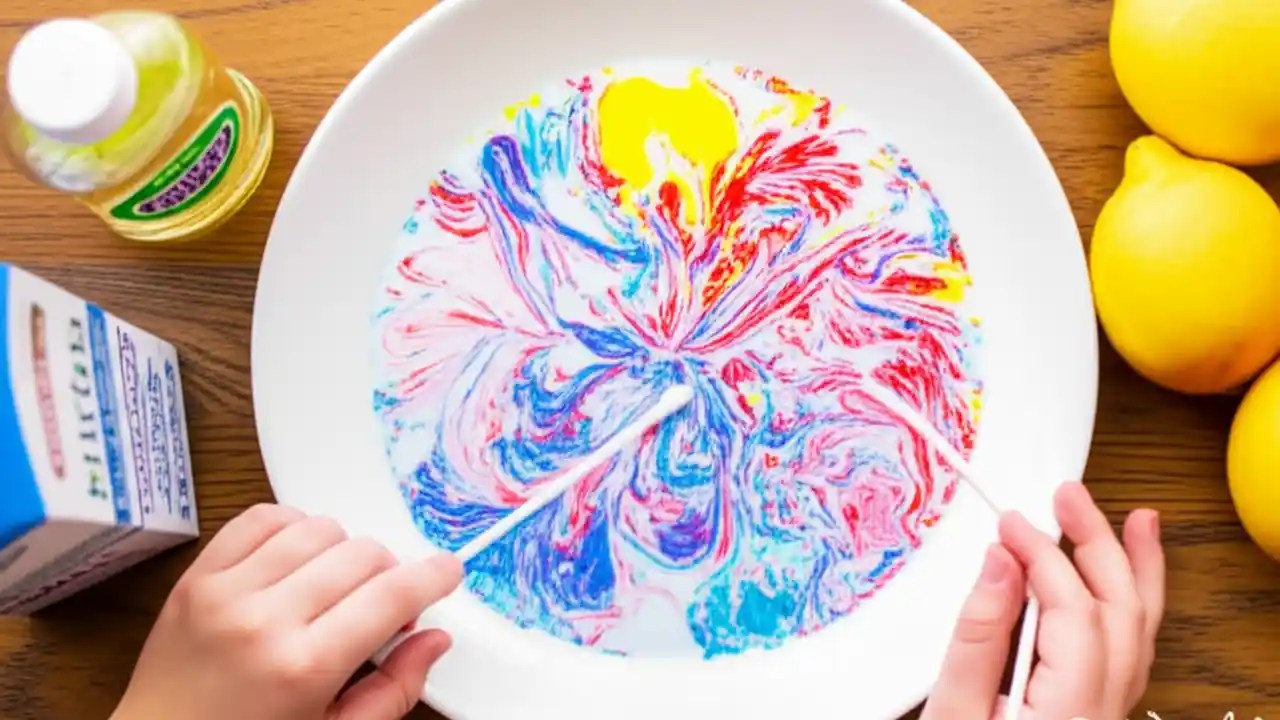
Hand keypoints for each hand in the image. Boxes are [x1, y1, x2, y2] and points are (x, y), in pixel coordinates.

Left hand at [112, 504, 462, 719]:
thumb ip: (392, 692)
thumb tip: (433, 640)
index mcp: (304, 668)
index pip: (393, 594)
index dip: (433, 577)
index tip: (445, 571)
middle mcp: (264, 621)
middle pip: (362, 554)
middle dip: (388, 573)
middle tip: (381, 606)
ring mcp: (226, 592)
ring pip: (318, 528)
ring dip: (341, 551)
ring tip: (334, 587)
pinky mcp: (197, 577)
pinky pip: (260, 518)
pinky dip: (291, 528)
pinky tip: (295, 560)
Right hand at [921, 483, 1165, 719]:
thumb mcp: (953, 712)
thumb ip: (978, 639)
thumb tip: (999, 564)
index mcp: (1071, 710)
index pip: (1074, 610)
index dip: (1043, 555)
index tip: (1010, 523)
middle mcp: (1103, 711)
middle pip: (1120, 612)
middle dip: (1099, 544)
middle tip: (1070, 496)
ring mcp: (1108, 714)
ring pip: (1140, 632)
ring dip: (1136, 571)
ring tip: (1138, 523)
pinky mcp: (1098, 714)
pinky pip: (1132, 651)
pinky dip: (1132, 606)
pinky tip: (1125, 583)